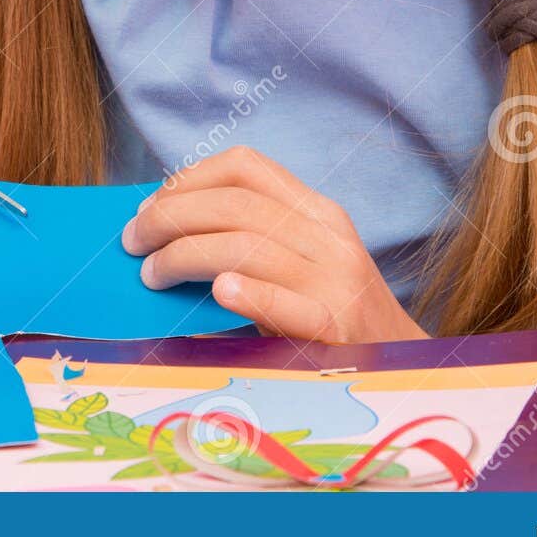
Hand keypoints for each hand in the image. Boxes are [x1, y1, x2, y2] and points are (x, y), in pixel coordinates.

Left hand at [121, 146, 429, 343]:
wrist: (403, 371)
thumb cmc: (332, 318)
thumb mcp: (303, 262)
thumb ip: (252, 239)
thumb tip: (162, 229)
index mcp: (317, 212)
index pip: (246, 166)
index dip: (189, 178)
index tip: (151, 204)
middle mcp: (328, 237)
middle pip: (236, 204)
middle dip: (171, 217)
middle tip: (133, 243)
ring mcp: (336, 281)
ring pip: (247, 246)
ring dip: (185, 255)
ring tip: (152, 275)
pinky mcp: (337, 328)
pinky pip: (286, 302)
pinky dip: (249, 292)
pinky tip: (219, 293)